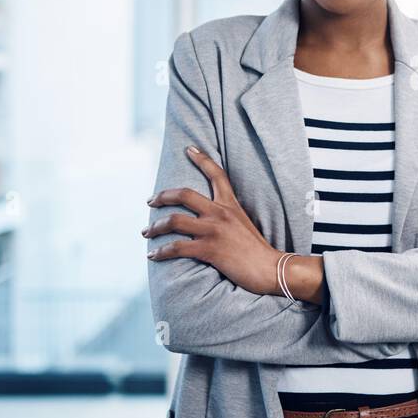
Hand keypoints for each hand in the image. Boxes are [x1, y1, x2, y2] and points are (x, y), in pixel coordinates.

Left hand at [143, 145, 281, 295]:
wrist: (271, 268)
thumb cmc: (258, 250)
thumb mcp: (244, 223)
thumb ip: (228, 216)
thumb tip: (209, 218)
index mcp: (230, 204)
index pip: (217, 174)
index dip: (202, 159)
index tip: (189, 148)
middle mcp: (220, 213)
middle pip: (184, 195)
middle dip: (162, 196)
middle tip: (150, 201)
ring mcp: (214, 230)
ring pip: (174, 221)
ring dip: (155, 227)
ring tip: (146, 232)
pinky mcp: (209, 250)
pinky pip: (177, 247)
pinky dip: (161, 252)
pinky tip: (153, 255)